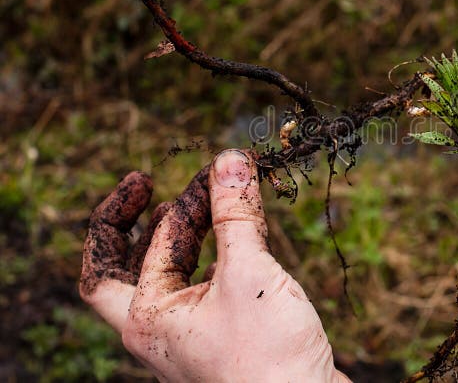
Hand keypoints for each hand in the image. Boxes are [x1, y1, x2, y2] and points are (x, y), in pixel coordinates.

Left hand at [80, 149, 348, 381]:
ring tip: (211, 203)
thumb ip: (236, 214)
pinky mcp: (227, 340)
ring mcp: (194, 338)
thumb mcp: (248, 273)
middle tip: (164, 186)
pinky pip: (210, 287)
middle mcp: (162, 332)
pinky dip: (220, 256)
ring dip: (190, 235)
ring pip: (176, 276)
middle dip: (146, 224)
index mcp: (148, 320)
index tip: (153, 175)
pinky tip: (244, 241)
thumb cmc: (267, 357)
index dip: (137, 207)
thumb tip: (229, 159)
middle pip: (131, 268)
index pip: (132, 248)